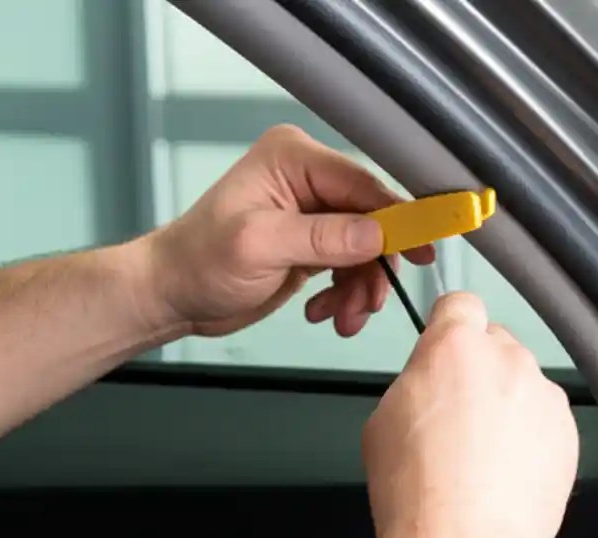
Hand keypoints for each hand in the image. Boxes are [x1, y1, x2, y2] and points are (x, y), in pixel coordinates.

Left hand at [142, 124, 433, 336]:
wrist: (171, 295)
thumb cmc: (197, 263)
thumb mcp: (260, 247)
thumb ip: (322, 238)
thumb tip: (377, 235)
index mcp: (293, 159)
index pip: (363, 184)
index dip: (400, 218)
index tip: (426, 248)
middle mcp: (306, 178)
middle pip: (373, 219)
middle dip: (374, 267)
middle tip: (369, 303)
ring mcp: (311, 212)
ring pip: (367, 249)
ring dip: (360, 288)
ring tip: (342, 317)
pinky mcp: (313, 242)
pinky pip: (352, 266)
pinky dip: (346, 294)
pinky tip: (324, 311)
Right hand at [362, 293, 579, 537]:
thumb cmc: (415, 493)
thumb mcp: (383, 421)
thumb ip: (415, 384)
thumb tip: (428, 385)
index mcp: (455, 348)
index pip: (461, 305)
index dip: (451, 327)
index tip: (447, 348)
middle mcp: (507, 362)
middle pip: (495, 347)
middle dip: (478, 373)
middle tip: (456, 418)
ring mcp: (543, 398)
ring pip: (523, 387)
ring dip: (507, 408)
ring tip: (481, 459)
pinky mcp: (567, 435)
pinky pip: (545, 423)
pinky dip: (530, 441)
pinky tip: (505, 476)